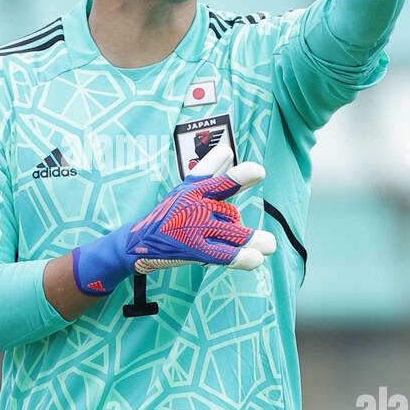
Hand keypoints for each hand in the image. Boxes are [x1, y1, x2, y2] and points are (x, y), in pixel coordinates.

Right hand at [71, 143, 276, 296]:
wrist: (140, 243)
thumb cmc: (171, 213)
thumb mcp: (187, 189)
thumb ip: (212, 173)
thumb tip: (227, 151)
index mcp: (193, 189)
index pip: (211, 175)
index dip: (229, 169)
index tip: (252, 166)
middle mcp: (193, 206)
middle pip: (223, 202)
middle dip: (240, 188)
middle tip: (259, 177)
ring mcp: (193, 228)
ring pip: (229, 232)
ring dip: (250, 239)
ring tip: (269, 244)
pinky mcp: (194, 249)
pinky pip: (222, 254)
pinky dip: (239, 257)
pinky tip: (255, 259)